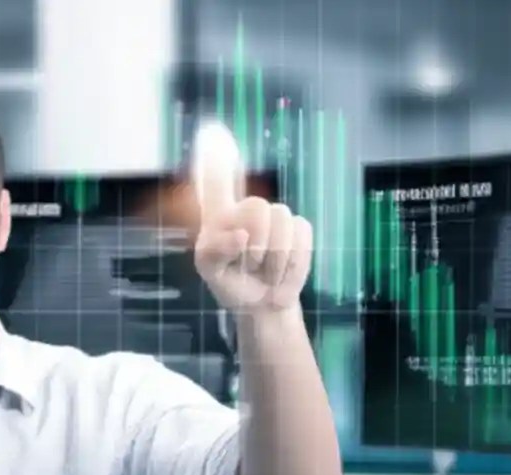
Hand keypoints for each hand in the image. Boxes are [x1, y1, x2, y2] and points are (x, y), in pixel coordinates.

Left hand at [192, 121, 312, 313]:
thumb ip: (214, 251)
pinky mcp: (299, 230)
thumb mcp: (210, 271)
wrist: (260, 306)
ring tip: (264, 272)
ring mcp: (276, 217)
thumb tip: (240, 236)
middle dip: (254, 243)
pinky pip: (301, 239)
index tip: (214, 132)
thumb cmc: (230, 283)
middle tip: (248, 264)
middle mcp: (247, 209)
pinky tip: (281, 276)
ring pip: (281, 224)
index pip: (217, 181)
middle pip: (257, 207)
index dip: (218, 159)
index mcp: (219, 214)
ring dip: (272, 261)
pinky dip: (290, 266)